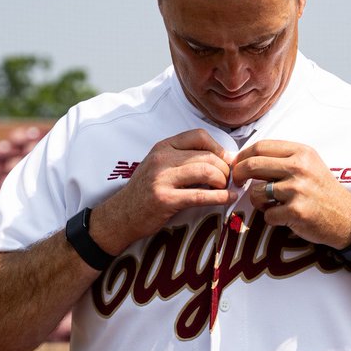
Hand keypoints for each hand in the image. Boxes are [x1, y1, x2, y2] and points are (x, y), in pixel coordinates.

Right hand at [91, 129, 235, 253]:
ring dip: (222, 181)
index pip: (198, 136)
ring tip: (225, 188)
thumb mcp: (159, 166)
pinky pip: (200, 196)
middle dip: (224, 168)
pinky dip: (220, 197)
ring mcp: (162, 179)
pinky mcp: (165, 200)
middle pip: (207, 156)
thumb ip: (184, 159)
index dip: (219, 148)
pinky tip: (229, 199)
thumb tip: (223, 158)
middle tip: (229, 179)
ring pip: (206, 172)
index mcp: (162, 147)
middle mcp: (162, 159)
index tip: (227, 160)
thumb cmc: (145, 191)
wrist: (121, 215)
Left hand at [231, 139, 350, 249]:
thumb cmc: (322, 191)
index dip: (243, 156)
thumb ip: (282, 159)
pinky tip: (284, 216)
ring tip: (269, 204)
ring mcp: (298, 189)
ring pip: (256, 192)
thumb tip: (245, 159)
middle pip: (252, 165)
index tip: (237, 164)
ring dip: (257, 201)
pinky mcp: (296, 211)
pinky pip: (267, 215)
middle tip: (236, 182)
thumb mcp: (308, 165)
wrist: (346, 218)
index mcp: (301, 152)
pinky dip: (271, 218)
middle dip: (238, 174)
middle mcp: (299, 168)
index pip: (261, 146)